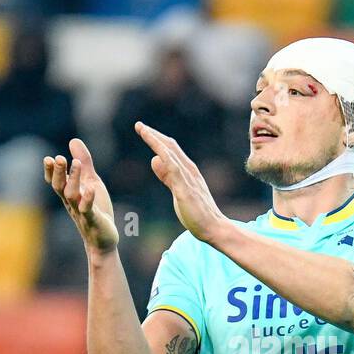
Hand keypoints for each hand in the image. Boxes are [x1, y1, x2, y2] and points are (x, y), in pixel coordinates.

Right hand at [44, 138, 118, 253]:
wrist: (103, 239)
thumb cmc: (96, 209)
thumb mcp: (91, 181)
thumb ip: (84, 162)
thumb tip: (73, 140)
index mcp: (69, 193)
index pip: (55, 180)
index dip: (51, 171)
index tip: (48, 159)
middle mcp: (71, 202)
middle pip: (59, 186)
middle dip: (58, 172)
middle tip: (57, 158)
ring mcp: (81, 211)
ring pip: (72, 195)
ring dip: (73, 179)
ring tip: (76, 163)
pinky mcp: (93, 219)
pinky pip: (88, 209)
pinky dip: (88, 199)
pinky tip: (91, 189)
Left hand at [135, 122, 228, 243]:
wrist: (213, 228)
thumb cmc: (197, 213)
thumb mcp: (178, 190)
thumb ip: (166, 176)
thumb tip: (154, 159)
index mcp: (188, 171)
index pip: (171, 150)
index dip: (157, 139)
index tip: (143, 131)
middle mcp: (189, 170)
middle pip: (170, 146)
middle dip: (154, 135)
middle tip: (139, 125)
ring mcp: (188, 178)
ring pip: (170, 152)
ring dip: (155, 140)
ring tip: (142, 129)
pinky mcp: (185, 188)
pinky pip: (173, 167)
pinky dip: (164, 155)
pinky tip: (154, 149)